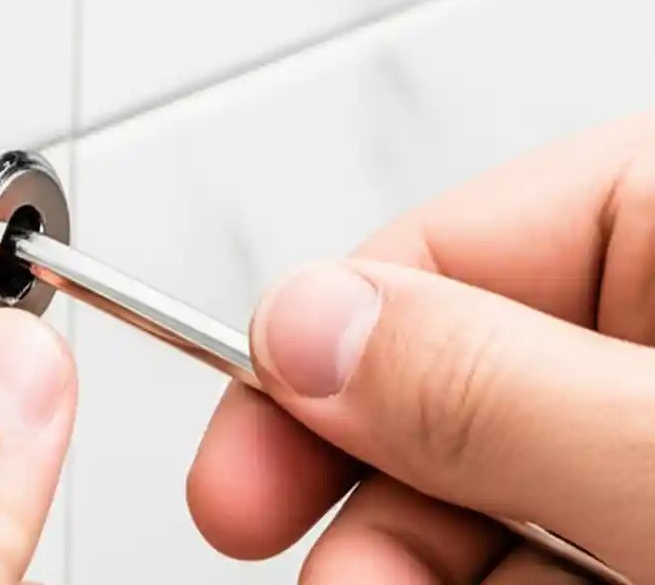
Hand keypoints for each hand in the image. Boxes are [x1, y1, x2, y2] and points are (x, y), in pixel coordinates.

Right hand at [188, 110, 654, 582]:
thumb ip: (487, 383)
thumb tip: (302, 326)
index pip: (453, 245)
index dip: (323, 349)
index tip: (247, 450)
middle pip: (454, 376)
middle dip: (364, 477)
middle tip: (310, 557)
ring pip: (491, 476)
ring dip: (411, 551)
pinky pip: (550, 542)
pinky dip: (489, 582)